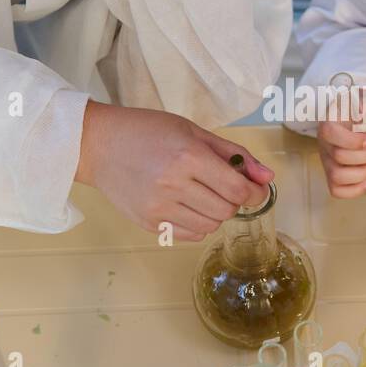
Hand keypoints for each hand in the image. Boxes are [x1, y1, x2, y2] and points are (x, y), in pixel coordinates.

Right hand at [74, 101, 271, 240]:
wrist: (98, 144)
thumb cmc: (147, 131)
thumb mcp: (193, 131)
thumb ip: (233, 154)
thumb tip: (267, 177)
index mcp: (188, 156)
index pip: (237, 190)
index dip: (254, 193)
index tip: (254, 189)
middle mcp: (173, 184)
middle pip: (226, 210)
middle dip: (233, 201)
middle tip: (222, 186)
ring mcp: (158, 207)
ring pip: (210, 226)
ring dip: (216, 214)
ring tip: (202, 194)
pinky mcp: (148, 222)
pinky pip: (189, 235)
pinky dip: (198, 225)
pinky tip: (187, 206)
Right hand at [316, 93, 365, 198]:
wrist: (351, 119)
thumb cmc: (356, 112)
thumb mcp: (364, 101)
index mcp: (328, 124)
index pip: (331, 134)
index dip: (353, 141)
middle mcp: (324, 145)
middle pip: (339, 157)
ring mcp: (327, 162)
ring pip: (337, 177)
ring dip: (364, 173)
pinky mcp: (333, 175)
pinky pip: (337, 191)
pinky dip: (355, 190)